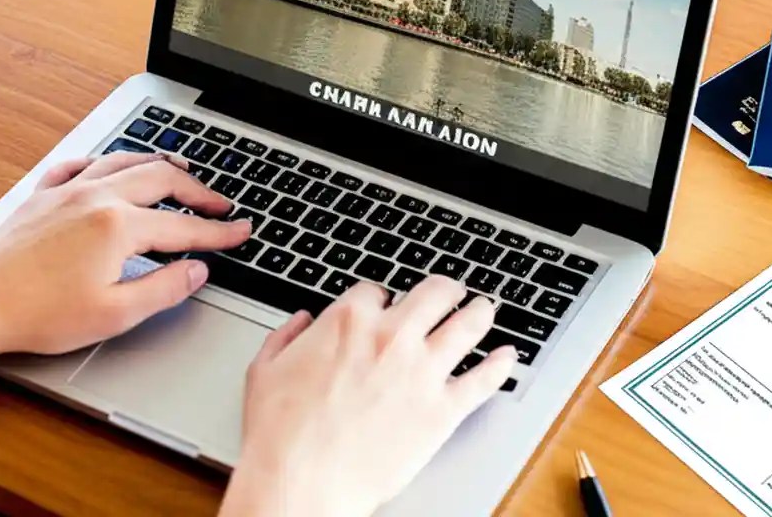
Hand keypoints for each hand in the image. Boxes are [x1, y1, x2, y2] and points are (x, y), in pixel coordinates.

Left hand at [0, 152, 249, 366]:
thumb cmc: (36, 313)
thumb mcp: (114, 314)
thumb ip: (164, 289)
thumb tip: (196, 272)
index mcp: (118, 226)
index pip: (184, 225)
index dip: (219, 231)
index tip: (241, 230)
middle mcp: (96, 198)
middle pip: (162, 179)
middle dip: (198, 190)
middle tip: (220, 203)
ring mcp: (66, 191)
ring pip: (124, 160)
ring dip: (159, 164)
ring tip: (180, 171)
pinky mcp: (42, 196)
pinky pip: (80, 165)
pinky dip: (105, 162)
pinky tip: (111, 168)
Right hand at [221, 276, 517, 516]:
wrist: (302, 482)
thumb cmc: (280, 435)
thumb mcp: (263, 371)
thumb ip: (285, 338)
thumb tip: (300, 323)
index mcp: (349, 322)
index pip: (377, 290)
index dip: (381, 299)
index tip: (384, 308)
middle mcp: (392, 337)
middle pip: (435, 293)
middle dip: (444, 290)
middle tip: (450, 293)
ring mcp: (422, 371)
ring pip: (468, 324)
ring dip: (480, 312)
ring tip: (485, 309)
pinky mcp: (443, 409)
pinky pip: (485, 379)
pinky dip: (501, 365)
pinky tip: (508, 357)